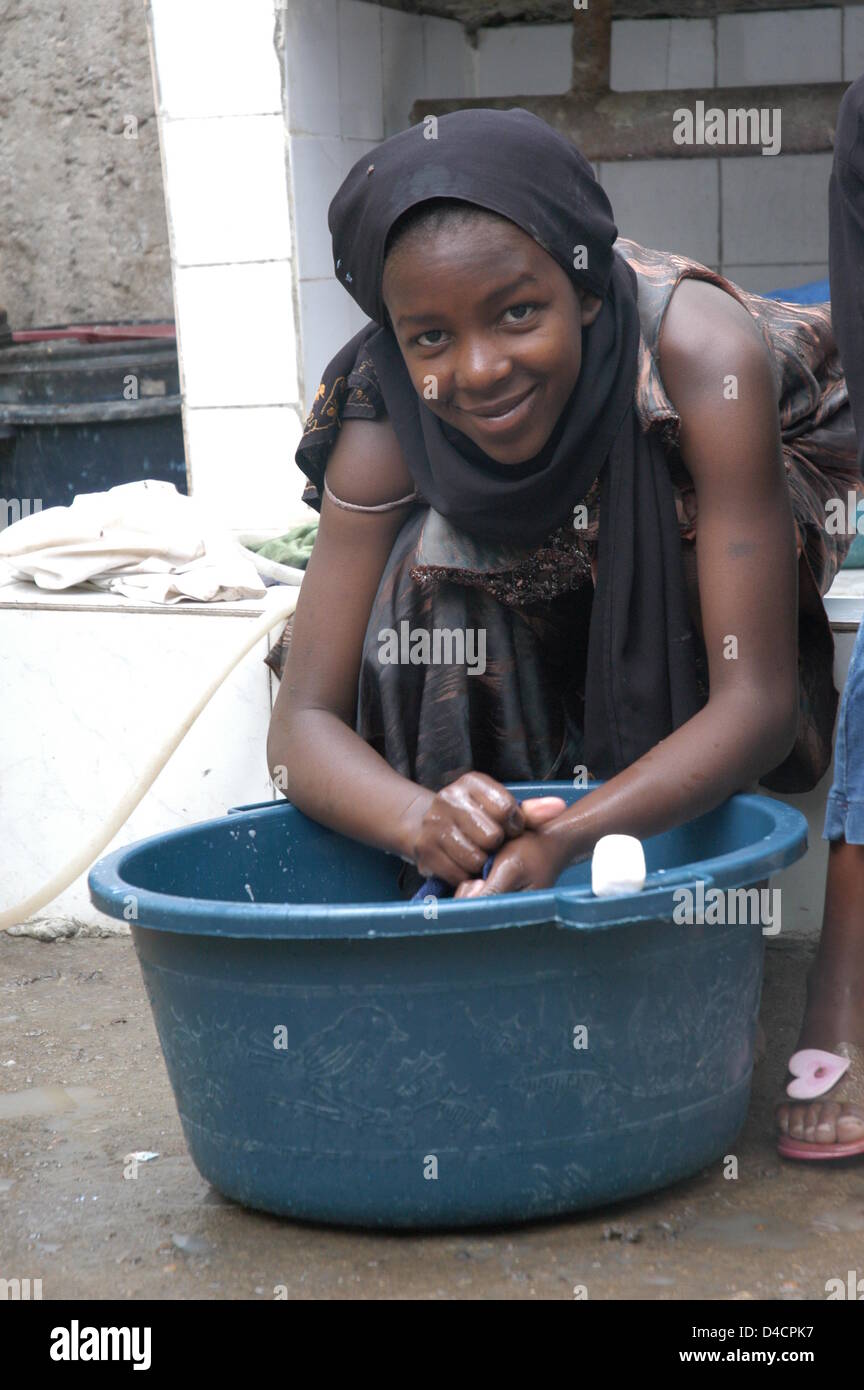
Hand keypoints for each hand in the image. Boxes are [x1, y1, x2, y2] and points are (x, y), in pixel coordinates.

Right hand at [404, 772, 566, 887]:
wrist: (430, 826)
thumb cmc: (478, 818)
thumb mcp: (502, 808)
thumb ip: (532, 811)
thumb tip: (559, 807)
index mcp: (471, 782)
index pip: (506, 809)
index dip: (514, 826)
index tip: (509, 829)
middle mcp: (448, 798)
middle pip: (491, 836)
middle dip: (496, 846)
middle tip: (491, 844)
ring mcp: (433, 824)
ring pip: (474, 858)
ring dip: (481, 863)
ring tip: (478, 854)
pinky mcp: (424, 850)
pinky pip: (457, 874)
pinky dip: (465, 875)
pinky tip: (463, 864)